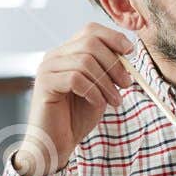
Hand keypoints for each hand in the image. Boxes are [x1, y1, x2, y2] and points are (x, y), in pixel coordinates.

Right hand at [15, 23, 133, 175]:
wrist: (55, 145)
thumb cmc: (75, 118)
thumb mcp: (99, 90)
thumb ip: (108, 71)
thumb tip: (128, 54)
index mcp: (66, 53)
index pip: (90, 30)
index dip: (113, 37)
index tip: (130, 52)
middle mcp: (54, 56)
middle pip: (90, 42)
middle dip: (114, 63)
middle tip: (127, 84)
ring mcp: (47, 69)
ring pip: (85, 61)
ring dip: (106, 82)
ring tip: (115, 101)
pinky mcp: (45, 84)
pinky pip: (76, 79)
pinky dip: (93, 91)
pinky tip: (98, 104)